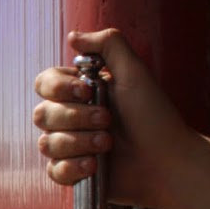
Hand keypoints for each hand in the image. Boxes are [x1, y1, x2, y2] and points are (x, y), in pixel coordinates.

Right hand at [32, 28, 197, 208]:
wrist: (168, 161)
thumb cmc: (155, 117)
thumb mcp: (135, 72)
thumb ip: (108, 44)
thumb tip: (73, 36)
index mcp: (80, 92)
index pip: (44, 83)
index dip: (58, 88)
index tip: (86, 92)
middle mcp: (70, 117)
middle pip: (41, 115)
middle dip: (75, 118)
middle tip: (108, 120)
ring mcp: (70, 146)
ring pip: (46, 144)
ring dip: (79, 143)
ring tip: (108, 145)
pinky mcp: (73, 172)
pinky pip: (53, 170)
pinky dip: (73, 168)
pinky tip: (94, 166)